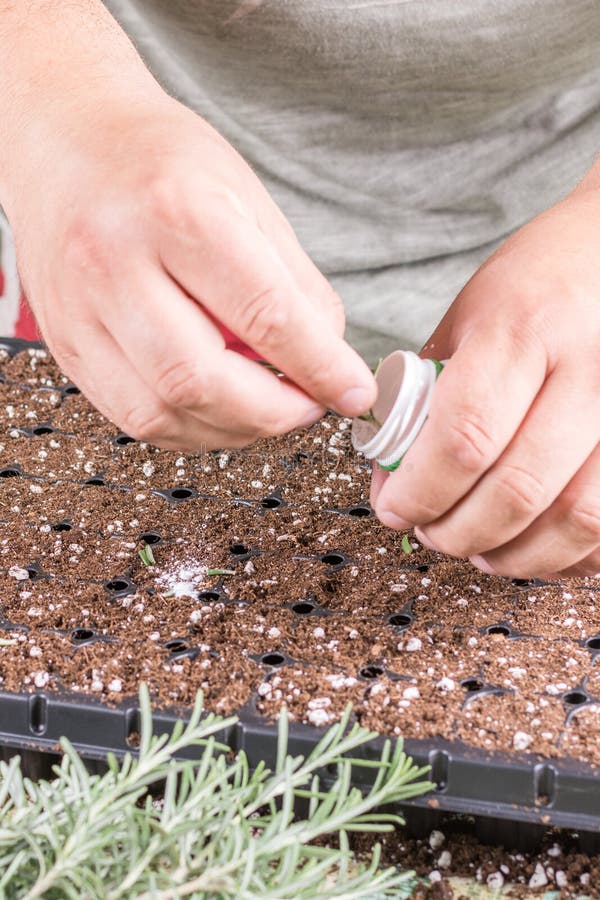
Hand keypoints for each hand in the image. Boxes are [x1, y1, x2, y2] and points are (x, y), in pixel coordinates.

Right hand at [6, 93, 374, 449]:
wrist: (67, 141)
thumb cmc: (161, 161)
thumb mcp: (246, 195)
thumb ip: (295, 283)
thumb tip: (330, 362)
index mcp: (175, 210)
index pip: (265, 315)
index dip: (321, 368)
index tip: (355, 392)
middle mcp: (115, 262)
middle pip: (202, 380)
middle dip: (275, 413)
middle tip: (310, 405)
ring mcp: (80, 310)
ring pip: (163, 412)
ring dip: (233, 431)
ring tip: (268, 410)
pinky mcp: (67, 345)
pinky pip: (133, 418)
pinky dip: (190, 429)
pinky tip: (220, 411)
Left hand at [371, 187, 599, 577]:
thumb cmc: (541, 281)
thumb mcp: (472, 314)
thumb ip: (430, 391)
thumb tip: (392, 472)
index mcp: (525, 328)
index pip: (464, 435)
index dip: (420, 491)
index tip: (393, 508)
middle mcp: (590, 367)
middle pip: (518, 489)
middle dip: (459, 532)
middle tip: (430, 534)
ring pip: (579, 519)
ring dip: (517, 556)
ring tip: (480, 550)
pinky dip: (572, 553)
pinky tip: (538, 548)